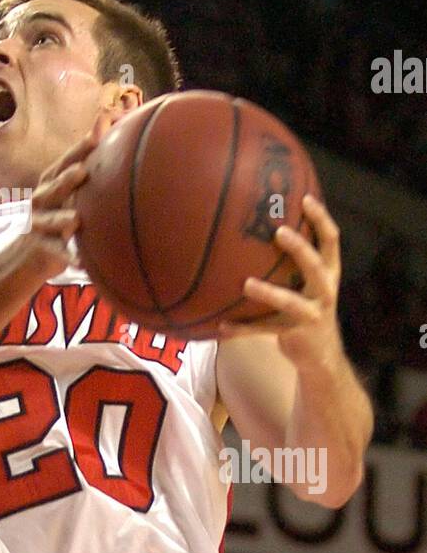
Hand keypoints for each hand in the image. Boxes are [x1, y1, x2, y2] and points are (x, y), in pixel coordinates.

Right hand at [19, 112, 115, 280]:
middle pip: (52, 188)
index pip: (63, 162)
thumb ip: (85, 160)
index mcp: (50, 181)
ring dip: (61, 220)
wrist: (31, 250)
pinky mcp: (42, 247)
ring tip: (75, 220)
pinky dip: (66, 256)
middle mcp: (41, 199)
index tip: (95, 138)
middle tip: (82, 172)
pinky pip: (55, 252)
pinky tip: (80, 262)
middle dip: (65, 181)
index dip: (78, 151)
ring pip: (50, 220)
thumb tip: (108, 120)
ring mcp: (39, 224)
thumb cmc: (59, 210)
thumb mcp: (69, 187)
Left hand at [216, 194, 343, 371]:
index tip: (305, 197)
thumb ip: (292, 260)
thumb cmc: (305, 306)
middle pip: (315, 264)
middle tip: (278, 232)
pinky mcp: (295, 334)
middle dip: (299, 248)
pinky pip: (264, 331)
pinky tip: (222, 327)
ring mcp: (312, 314)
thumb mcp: (307, 283)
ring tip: (247, 284)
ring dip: (269, 293)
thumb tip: (259, 224)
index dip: (321, 219)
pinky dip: (242, 329)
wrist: (321, 355)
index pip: (331, 240)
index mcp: (328, 272)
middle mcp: (325, 290)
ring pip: (290, 302)